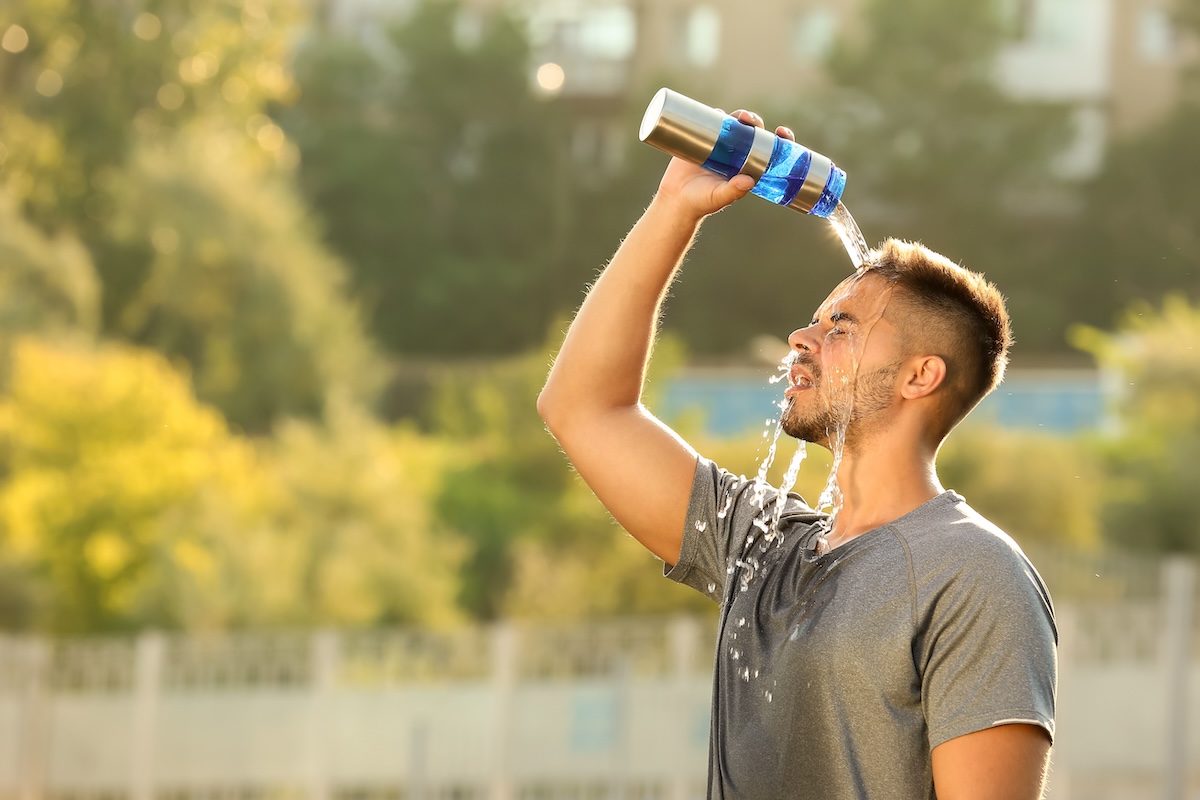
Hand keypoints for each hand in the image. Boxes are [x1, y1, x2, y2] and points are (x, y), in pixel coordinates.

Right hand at [653, 110, 796, 220]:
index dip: (780, 139)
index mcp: (748, 166)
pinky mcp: (702, 139)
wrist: (676, 199)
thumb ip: (734, 191)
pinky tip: (718, 112)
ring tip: (739, 117)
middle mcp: (737, 153)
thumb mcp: (719, 197)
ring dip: (739, 115)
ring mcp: (720, 145)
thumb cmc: (702, 202)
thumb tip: (749, 181)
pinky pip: (712, 122)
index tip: (782, 132)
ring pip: (734, 123)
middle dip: (755, 121)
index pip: (770, 149)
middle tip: (750, 120)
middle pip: (752, 131)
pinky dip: (716, 114)